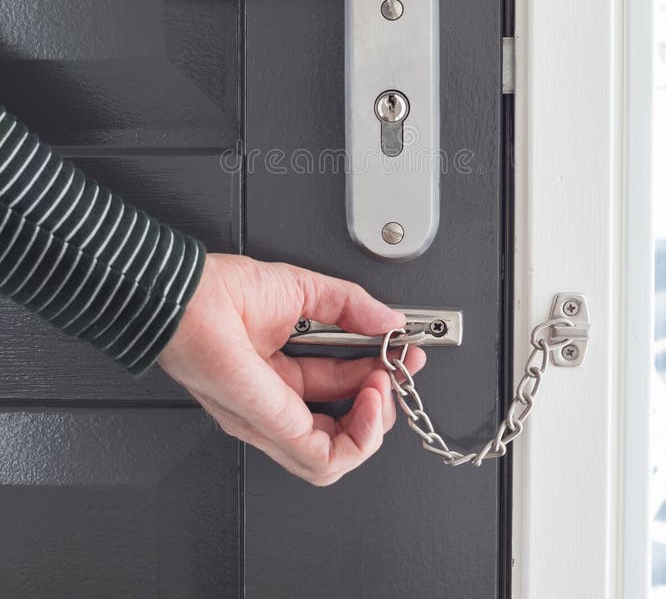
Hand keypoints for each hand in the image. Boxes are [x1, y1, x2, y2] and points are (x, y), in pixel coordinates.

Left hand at [158, 253, 425, 484]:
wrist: (181, 294)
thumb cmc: (218, 292)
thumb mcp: (300, 289)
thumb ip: (348, 304)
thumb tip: (390, 320)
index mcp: (280, 373)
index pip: (341, 388)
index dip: (380, 374)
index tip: (403, 354)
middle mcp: (275, 403)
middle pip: (343, 426)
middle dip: (383, 402)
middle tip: (398, 371)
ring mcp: (269, 419)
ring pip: (335, 455)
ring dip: (373, 423)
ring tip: (383, 385)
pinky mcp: (267, 422)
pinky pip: (318, 457)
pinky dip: (356, 436)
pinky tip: (368, 400)